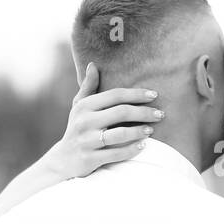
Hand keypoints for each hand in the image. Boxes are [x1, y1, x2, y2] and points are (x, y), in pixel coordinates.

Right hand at [44, 63, 162, 179]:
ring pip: (119, 134)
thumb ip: (88, 86)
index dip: (136, 94)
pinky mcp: (90, 158)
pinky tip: (143, 146)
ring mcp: (87, 141)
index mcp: (84, 106)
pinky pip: (116, 154)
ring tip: (151, 130)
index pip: (115, 95)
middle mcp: (85, 122)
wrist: (63, 159)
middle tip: (160, 114)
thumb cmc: (78, 127)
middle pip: (121, 112)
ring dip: (138, 131)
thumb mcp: (79, 106)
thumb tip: (93, 65)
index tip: (154, 95)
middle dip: (143, 112)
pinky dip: (131, 150)